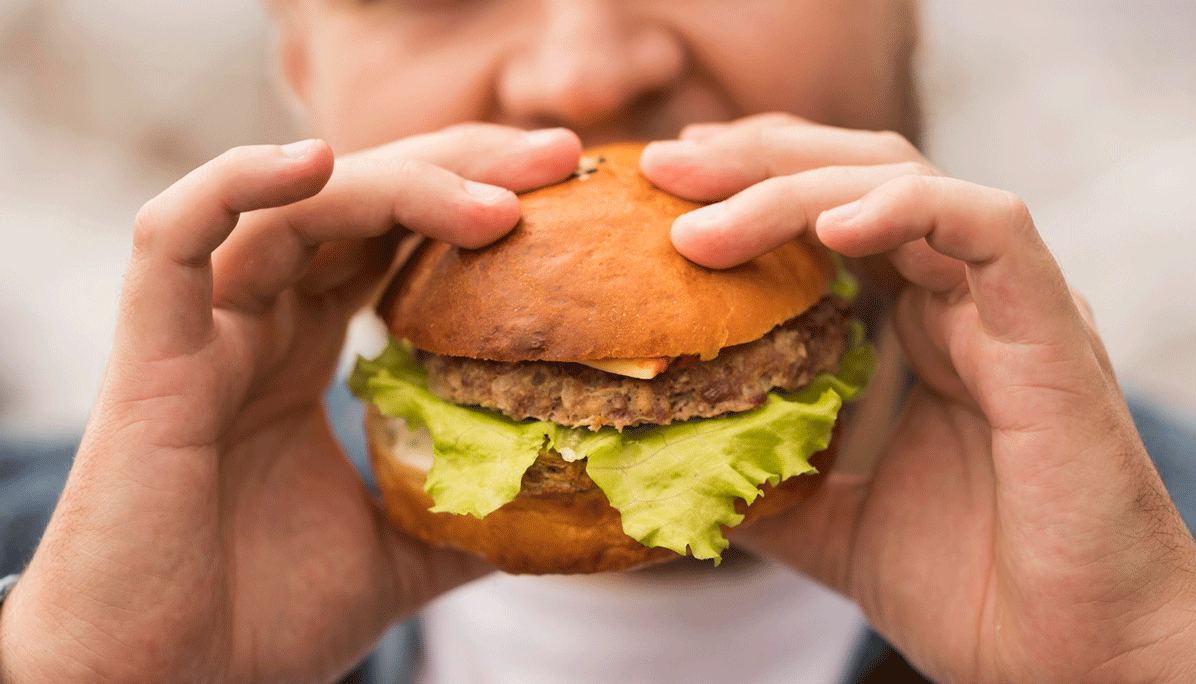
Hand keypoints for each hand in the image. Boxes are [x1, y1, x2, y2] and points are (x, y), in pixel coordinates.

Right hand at [0, 125, 581, 682]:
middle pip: (360, 201)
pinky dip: (238, 185)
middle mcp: (257, 324)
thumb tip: (563, 502)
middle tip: (558, 157)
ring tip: (498, 195)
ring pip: (292, 207)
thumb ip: (465, 513)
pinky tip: (318, 164)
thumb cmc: (255, 624)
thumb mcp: (397, 555)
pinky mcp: (152, 356)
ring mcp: (204, 332)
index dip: (472, 201)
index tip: (569, 190)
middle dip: (460, 167)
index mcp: (305, 352)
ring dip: (398, 183)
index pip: (394, 238)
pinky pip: (173, 237)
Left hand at [642, 115, 1195, 682]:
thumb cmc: (971, 591)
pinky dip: (906, 210)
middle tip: (662, 168)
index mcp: (920, 328)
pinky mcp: (1049, 329)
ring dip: (796, 189)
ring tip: (705, 222)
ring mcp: (1006, 307)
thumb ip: (763, 479)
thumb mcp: (829, 523)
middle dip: (753, 163)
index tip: (665, 191)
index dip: (750, 187)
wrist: (1071, 658)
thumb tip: (664, 459)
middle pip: (855, 178)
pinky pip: (987, 229)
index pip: (831, 216)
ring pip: (905, 186)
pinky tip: (831, 227)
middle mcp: (962, 302)